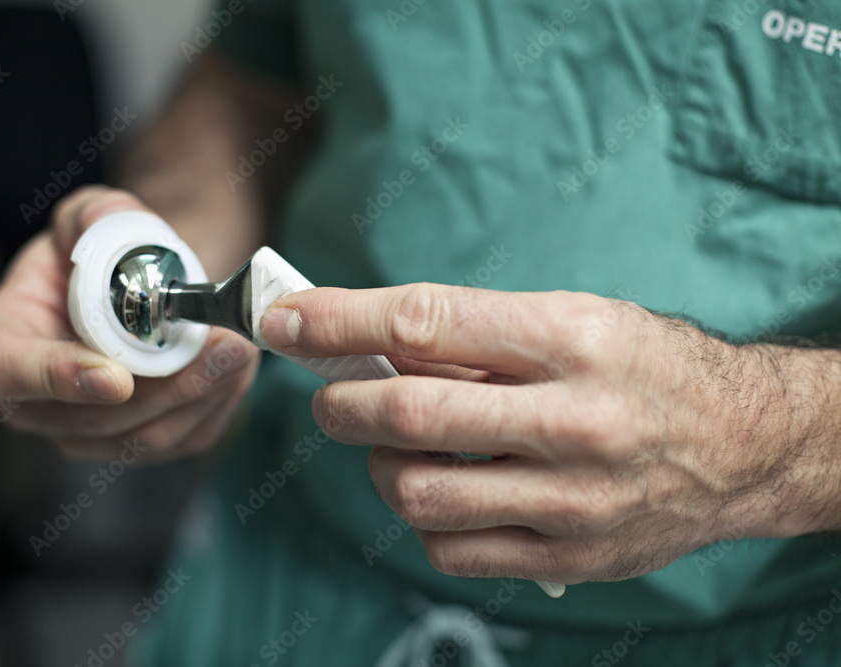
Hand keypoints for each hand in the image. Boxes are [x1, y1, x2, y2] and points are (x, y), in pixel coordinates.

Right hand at [0, 186, 259, 459]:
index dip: (60, 378)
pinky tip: (237, 367)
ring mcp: (88, 432)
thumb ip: (97, 215)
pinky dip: (216, 404)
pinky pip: (182, 439)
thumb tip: (109, 223)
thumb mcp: (95, 217)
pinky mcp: (141, 443)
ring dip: (200, 394)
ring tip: (240, 348)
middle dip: (165, 387)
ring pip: (144, 437)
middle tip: (221, 344)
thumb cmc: (111, 254)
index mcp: (5, 339)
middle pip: (94, 418)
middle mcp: (39, 401)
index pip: (12, 373)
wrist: (152, 286)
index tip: (117, 377)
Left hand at [258, 284, 837, 582]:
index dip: (341, 320)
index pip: (428, 322)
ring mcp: (572, 499)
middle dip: (342, 404)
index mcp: (571, 339)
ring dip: (381, 465)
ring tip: (402, 447)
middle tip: (331, 397)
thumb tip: (369, 346)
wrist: (743, 446)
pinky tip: (447, 490)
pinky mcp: (570, 556)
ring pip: (418, 491)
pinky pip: (451, 549)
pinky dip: (424, 518)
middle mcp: (574, 420)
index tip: (286, 319)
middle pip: (410, 416)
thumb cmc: (646, 367)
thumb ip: (477, 336)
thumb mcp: (574, 320)